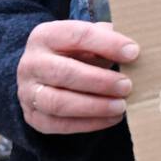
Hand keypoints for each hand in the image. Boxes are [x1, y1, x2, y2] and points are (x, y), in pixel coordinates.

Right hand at [18, 21, 137, 134]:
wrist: (42, 75)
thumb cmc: (73, 54)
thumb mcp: (86, 40)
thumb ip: (105, 40)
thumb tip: (130, 51)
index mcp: (45, 36)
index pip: (77, 35)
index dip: (107, 44)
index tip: (133, 53)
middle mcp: (31, 63)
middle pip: (64, 73)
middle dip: (100, 81)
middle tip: (127, 86)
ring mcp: (28, 92)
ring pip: (59, 103)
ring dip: (94, 106)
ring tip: (121, 106)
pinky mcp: (33, 116)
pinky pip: (59, 125)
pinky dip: (89, 123)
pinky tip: (112, 118)